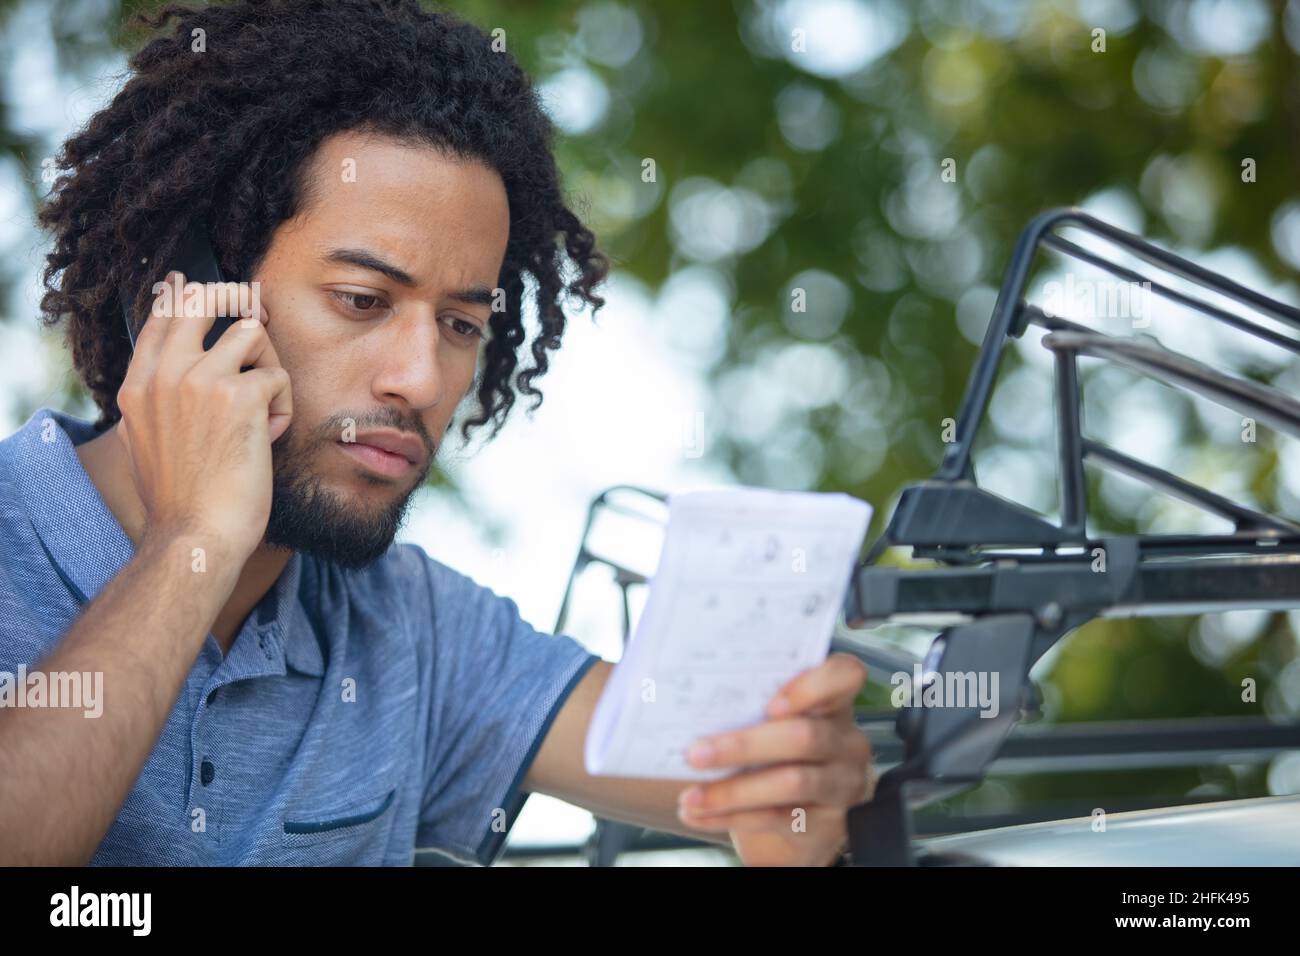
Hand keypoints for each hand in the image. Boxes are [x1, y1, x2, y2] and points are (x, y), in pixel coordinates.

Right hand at [116, 271, 291, 565]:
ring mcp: (199, 379)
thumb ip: (154, 407)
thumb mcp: (145, 446)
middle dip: (234, 299)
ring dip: (268, 369)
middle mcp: (163, 375)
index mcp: (137, 388)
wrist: (194, 535)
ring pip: (251, 332)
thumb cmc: (181, 504)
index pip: (159, 321)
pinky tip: (267, 441)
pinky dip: (282, 410)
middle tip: (256, 306)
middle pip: (201, 301)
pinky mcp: (239, 394)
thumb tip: (164, 382)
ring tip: (263, 413)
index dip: (181, 296)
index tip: (191, 281)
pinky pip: (277, 378)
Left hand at [676, 653, 873, 865]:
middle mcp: (847, 741)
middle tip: (695, 753)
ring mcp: (841, 784)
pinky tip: (697, 814)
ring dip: (732, 790)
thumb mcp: (768, 723)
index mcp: (833, 701)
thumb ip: (747, 709)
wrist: (794, 811)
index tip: (770, 705)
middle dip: (743, 745)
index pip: (844, 675)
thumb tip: (687, 707)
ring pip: (791, 783)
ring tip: (690, 796)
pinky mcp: (826, 823)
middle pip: (804, 736)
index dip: (812, 686)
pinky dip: (730, 816)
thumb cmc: (773, 749)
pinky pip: (776, 818)